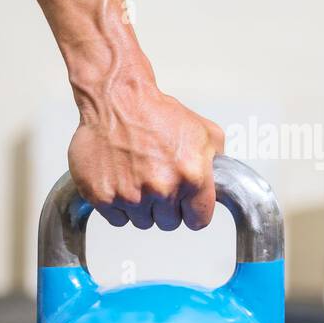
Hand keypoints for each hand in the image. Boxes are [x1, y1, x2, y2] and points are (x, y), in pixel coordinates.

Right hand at [67, 84, 224, 230]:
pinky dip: (117, 204)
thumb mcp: (205, 133)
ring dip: (141, 206)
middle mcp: (162, 189)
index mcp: (191, 177)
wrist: (117, 99)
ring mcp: (130, 196)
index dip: (192, 211)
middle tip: (157, 181)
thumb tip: (220, 186)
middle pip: (169, 223)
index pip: (198, 220)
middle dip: (166, 207)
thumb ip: (217, 165)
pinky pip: (117, 218)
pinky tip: (121, 179)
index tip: (186, 205)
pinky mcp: (102, 197)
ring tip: (137, 176)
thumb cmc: (157, 113)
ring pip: (142, 222)